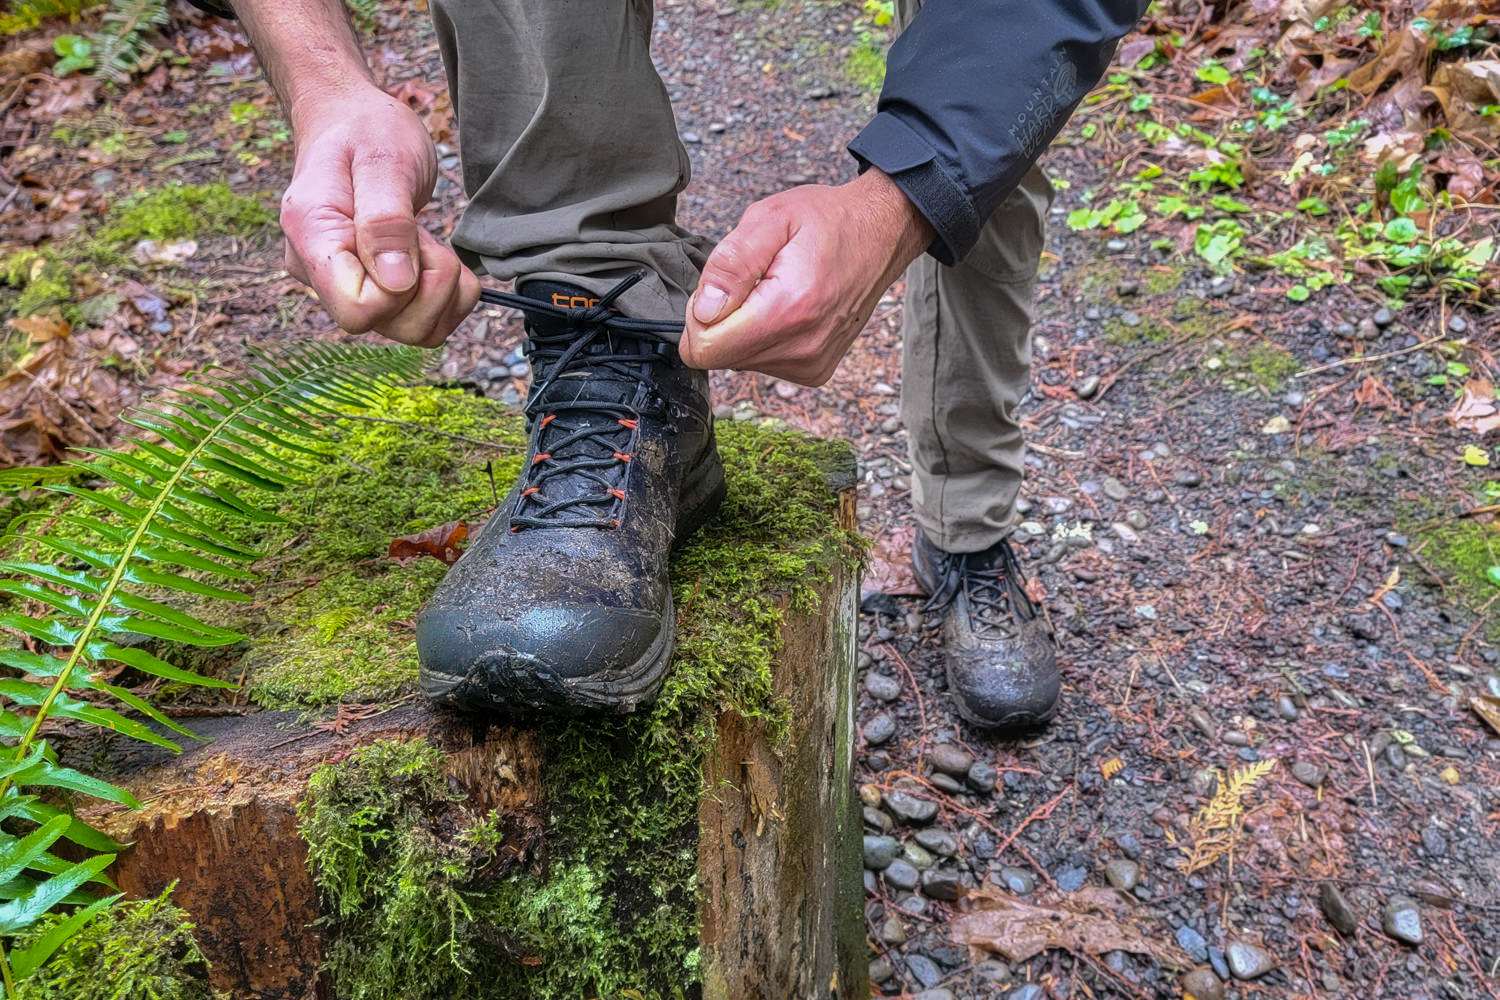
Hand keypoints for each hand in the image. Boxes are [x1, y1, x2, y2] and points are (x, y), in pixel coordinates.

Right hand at [279, 85, 479, 346]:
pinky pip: (427, 323)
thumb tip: (396, 284)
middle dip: (429, 285)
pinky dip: (451, 296)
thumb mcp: (383, 160)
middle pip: (389, 324)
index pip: (357, 310)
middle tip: (422, 234)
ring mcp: (347, 288)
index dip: (400, 289)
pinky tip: (437, 257)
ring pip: (413, 331)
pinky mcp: (376, 293)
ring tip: (425, 240)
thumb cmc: (364, 131)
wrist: (353, 122)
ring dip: (442, 290)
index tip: (410, 238)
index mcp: (312, 239)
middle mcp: (320, 275)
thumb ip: (386, 220)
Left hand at [680, 170, 932, 385]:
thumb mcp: (770, 218)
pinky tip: (788, 307)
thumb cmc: (827, 220)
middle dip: (721, 319)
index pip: (705, 349)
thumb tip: (704, 310)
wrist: (881, 233)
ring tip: (775, 290)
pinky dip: (764, 336)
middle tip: (752, 281)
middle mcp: (802, 348)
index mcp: (789, 310)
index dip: (698, 315)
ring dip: (744, 326)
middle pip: (719, 357)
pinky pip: (762, 362)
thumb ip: (731, 263)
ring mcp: (811, 365)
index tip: (722, 286)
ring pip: (738, 361)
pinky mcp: (814, 371)